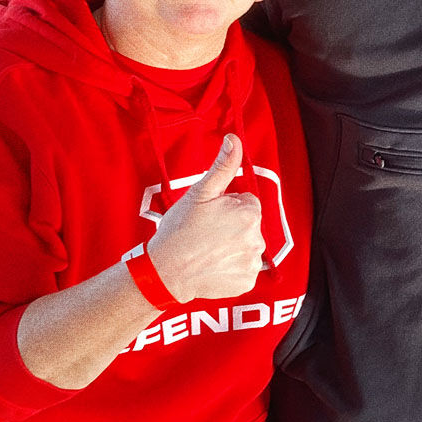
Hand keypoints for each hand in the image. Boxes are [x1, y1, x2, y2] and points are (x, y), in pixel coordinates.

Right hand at [146, 134, 263, 302]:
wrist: (164, 272)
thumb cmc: (179, 230)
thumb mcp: (200, 193)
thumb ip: (222, 166)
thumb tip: (234, 140)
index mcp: (249, 213)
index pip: (247, 203)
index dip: (227, 207)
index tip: (210, 216)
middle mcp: (257, 238)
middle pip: (249, 224)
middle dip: (232, 226)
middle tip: (206, 234)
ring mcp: (253, 262)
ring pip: (247, 246)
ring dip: (233, 247)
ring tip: (208, 251)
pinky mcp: (247, 281)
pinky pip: (245, 269)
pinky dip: (233, 268)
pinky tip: (214, 266)